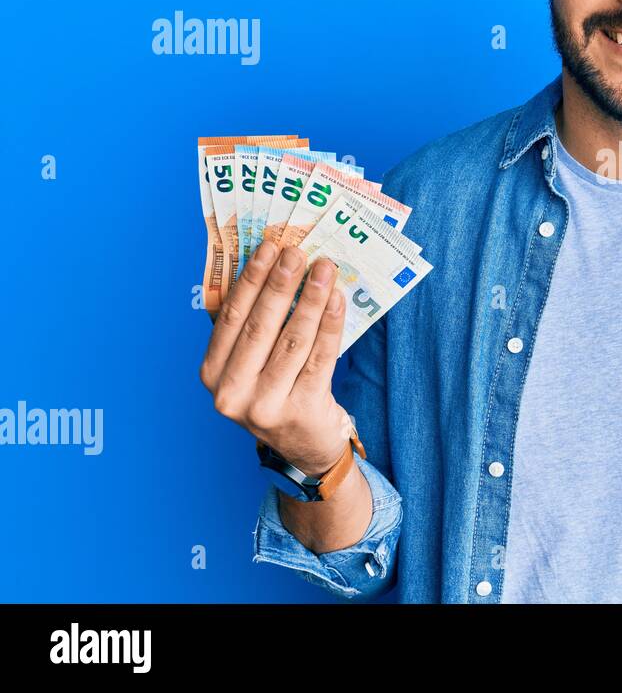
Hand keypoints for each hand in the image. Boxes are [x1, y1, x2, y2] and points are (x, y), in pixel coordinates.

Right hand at [199, 241, 355, 475]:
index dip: (251, 280)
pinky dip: (330, 324)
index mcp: (212, 374)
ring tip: (324, 269)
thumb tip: (272, 266)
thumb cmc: (278, 390)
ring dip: (310, 299)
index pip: (231, 317)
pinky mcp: (302, 411)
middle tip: (298, 252)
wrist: (306, 445)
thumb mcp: (252, 364)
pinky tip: (337, 300)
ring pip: (293, 340)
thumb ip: (254, 325)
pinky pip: (320, 358)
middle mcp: (232, 393)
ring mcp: (266, 406)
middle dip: (281, 284)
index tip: (269, 247)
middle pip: (261, 326)